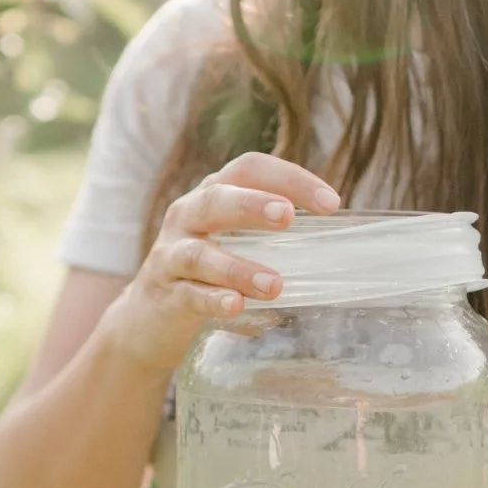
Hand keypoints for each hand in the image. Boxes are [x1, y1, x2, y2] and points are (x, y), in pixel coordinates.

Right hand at [104, 153, 341, 376]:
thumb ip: (273, 236)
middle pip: (216, 200)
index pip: (249, 169)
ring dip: (238, 268)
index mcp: (213, 195)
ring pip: (200, 254)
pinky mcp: (164, 295)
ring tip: (274, 285)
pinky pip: (188, 295)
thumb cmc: (206, 274)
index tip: (331, 202)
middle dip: (253, 206)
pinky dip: (212, 300)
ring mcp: (170, 256)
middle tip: (288, 218)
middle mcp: (187, 216)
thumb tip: (340, 242)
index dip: (290, 178)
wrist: (146, 319)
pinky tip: (235, 306)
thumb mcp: (236, 243)